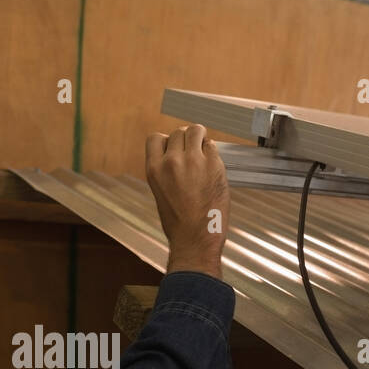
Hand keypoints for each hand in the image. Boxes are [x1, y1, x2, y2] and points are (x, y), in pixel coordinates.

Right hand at [144, 124, 229, 278]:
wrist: (195, 238)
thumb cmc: (179, 223)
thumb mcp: (160, 193)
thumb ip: (165, 171)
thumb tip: (175, 156)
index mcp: (154, 170)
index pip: (155, 138)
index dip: (166, 142)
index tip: (173, 149)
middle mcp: (172, 162)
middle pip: (178, 132)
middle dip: (185, 140)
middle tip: (192, 153)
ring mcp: (194, 161)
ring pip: (195, 130)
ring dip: (199, 137)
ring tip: (202, 150)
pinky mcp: (213, 164)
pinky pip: (212, 145)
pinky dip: (212, 152)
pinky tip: (212, 165)